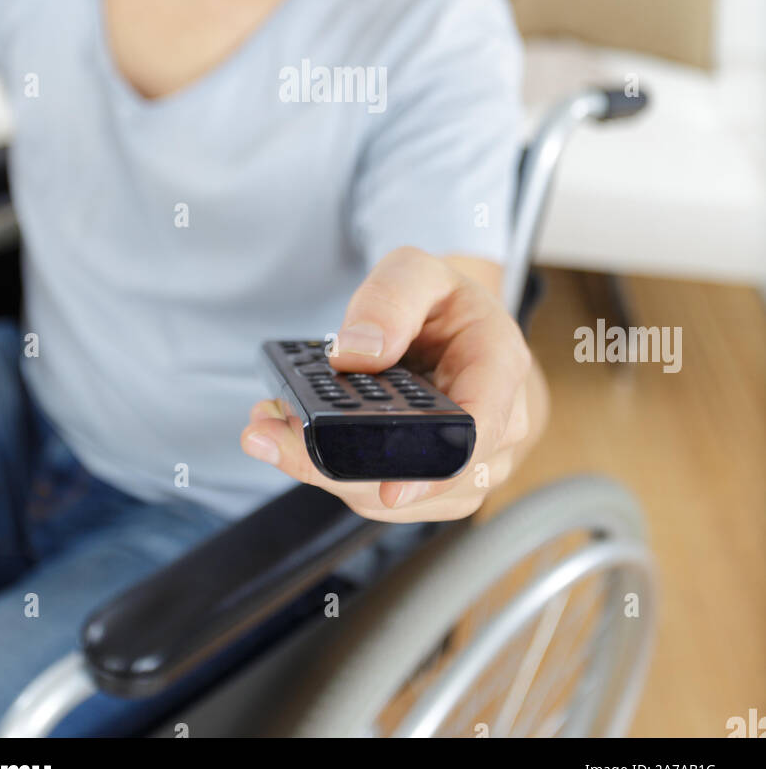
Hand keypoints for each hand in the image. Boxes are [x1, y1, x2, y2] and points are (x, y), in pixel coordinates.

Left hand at [241, 246, 547, 522]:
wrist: (454, 328)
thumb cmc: (442, 302)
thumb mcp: (416, 272)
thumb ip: (390, 300)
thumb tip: (358, 352)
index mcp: (498, 367)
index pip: (478, 430)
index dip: (435, 467)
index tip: (389, 486)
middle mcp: (492, 427)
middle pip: (423, 477)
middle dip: (342, 465)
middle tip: (271, 433)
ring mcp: (464, 465)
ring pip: (392, 496)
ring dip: (325, 472)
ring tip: (270, 429)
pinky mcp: (429, 484)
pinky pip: (378, 494)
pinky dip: (332, 472)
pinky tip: (290, 439)